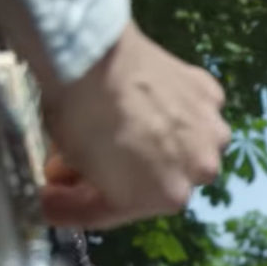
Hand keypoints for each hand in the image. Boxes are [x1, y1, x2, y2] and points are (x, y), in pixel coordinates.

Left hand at [37, 22, 230, 227]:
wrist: (94, 56)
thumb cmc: (80, 117)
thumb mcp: (71, 164)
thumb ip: (79, 186)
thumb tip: (65, 182)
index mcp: (169, 198)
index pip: (117, 209)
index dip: (79, 199)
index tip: (53, 189)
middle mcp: (202, 170)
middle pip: (159, 179)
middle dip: (126, 173)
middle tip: (92, 153)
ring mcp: (213, 129)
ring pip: (184, 145)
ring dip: (159, 142)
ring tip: (127, 122)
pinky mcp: (211, 93)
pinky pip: (193, 109)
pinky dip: (173, 109)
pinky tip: (148, 96)